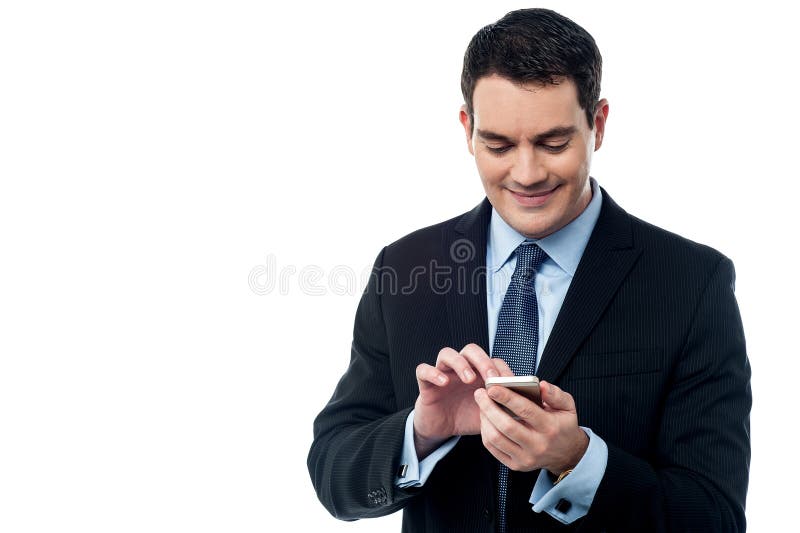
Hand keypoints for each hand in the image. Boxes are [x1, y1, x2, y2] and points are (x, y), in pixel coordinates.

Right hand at [413, 343, 512, 457]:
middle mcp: (461, 369)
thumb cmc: (467, 418)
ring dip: (460, 363)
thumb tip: (523, 405)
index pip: (493, 361)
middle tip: (491, 378)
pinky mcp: (425, 383)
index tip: (512, 384)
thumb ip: (502, 406)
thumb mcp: (489, 414)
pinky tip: (443, 382)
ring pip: (447, 353)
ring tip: (468, 378)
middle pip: (471, 350)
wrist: (441, 430)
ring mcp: (442, 373)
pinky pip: (423, 369)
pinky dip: (433, 372)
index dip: (503, 370)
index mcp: (479, 374)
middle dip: (483, 361)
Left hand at [474, 380, 588, 474]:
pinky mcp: (516, 465)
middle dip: (489, 407)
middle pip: (506, 426)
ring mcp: (526, 458)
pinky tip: (485, 419)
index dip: (506, 397)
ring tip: (481, 404)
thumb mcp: (567, 407)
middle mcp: (538, 445)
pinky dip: (485, 432)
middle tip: (480, 393)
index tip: (492, 387)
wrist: (566, 454)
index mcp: (550, 428)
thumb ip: (555, 394)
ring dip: (484, 419)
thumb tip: (541, 385)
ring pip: (496, 438)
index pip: (525, 410)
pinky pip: (493, 448)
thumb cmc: (563, 425)